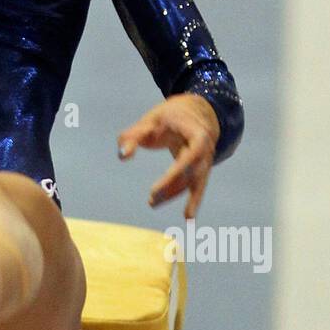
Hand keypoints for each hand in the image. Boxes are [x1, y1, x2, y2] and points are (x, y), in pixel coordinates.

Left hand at [117, 94, 218, 218]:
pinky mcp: (203, 168)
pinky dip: (193, 201)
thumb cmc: (170, 115)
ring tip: (152, 203)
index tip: (154, 190)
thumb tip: (123, 156)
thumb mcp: (150, 120)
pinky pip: (199, 185)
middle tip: (150, 199)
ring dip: (174, 194)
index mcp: (196, 133)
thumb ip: (133, 136)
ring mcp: (206, 159)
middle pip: (190, 172)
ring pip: (193, 181)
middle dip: (171, 187)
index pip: (188, 157)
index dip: (173, 176)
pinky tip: (188, 218)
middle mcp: (206, 148)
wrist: (197, 110)